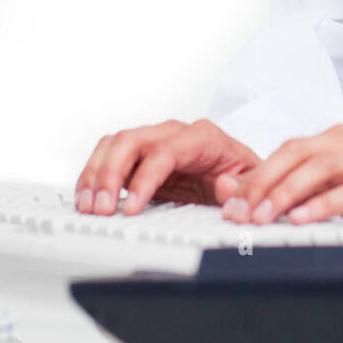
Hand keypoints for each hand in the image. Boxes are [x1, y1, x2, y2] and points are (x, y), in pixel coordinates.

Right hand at [74, 119, 259, 215]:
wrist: (240, 179)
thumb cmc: (245, 178)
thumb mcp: (254, 185)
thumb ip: (243, 188)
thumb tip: (224, 186)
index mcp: (203, 137)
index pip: (164, 151)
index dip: (144, 179)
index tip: (131, 207)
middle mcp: (174, 134)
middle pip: (131, 140)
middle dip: (110, 174)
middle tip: (101, 208)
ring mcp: (155, 143)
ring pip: (115, 145)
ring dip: (96, 174)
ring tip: (88, 206)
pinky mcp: (141, 159)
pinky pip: (110, 157)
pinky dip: (95, 176)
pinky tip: (88, 197)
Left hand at [218, 125, 342, 232]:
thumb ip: (321, 190)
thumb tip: (277, 207)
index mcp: (341, 139)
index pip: (287, 151)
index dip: (256, 175)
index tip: (233, 202)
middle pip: (295, 153)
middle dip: (261, 182)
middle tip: (238, 211)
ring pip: (317, 167)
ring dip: (284, 193)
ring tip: (262, 218)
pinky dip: (322, 204)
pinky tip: (303, 219)